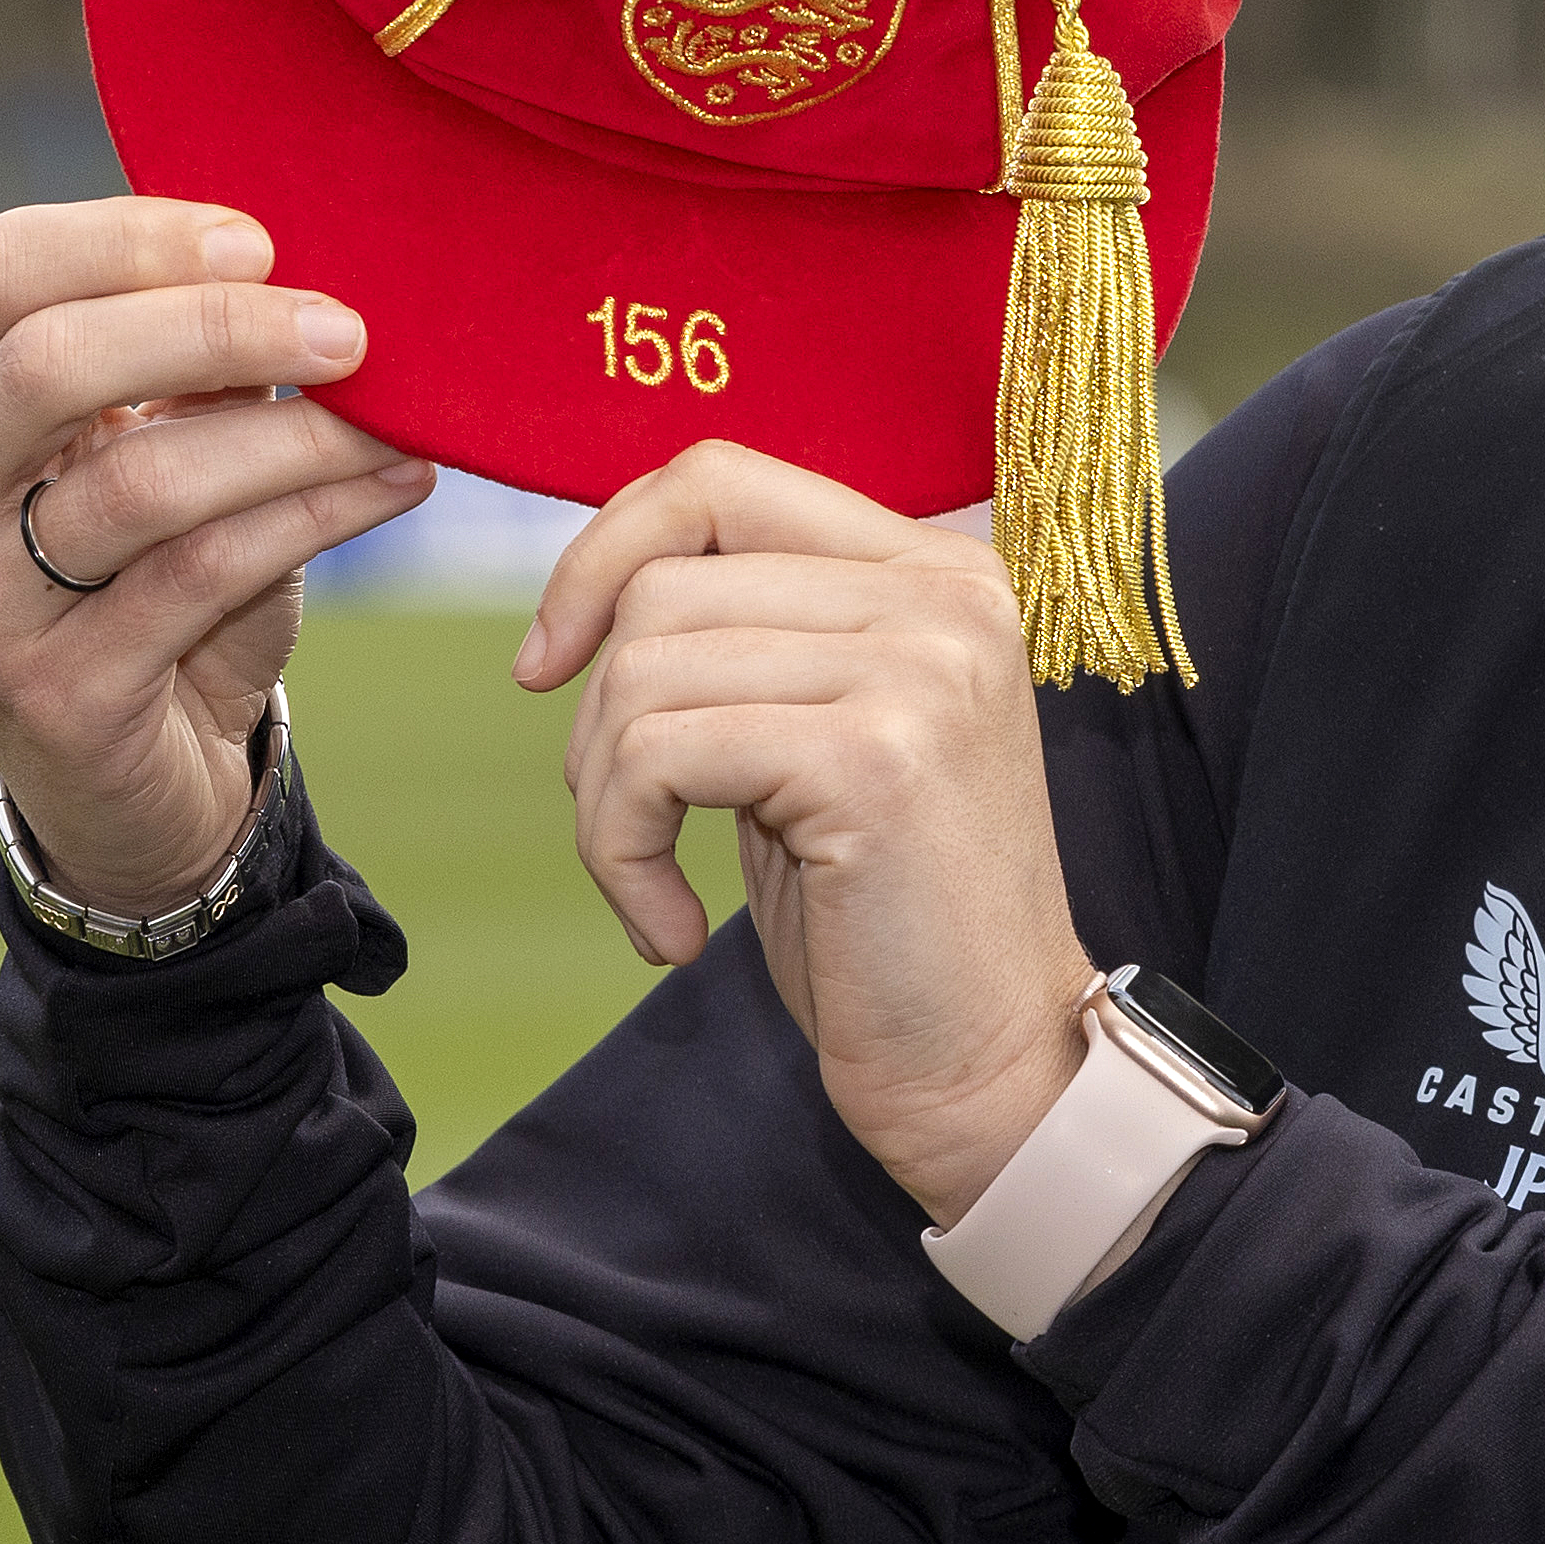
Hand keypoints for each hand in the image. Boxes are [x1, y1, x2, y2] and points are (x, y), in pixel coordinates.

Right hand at [0, 202, 433, 914]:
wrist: (146, 777)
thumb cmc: (170, 582)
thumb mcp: (178, 456)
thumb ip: (206, 372)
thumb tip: (312, 271)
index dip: (129, 237)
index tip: (263, 239)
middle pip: (47, 363)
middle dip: (215, 329)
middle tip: (350, 331)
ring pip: (142, 481)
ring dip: (297, 440)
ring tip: (402, 426)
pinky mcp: (54, 694)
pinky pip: (203, 575)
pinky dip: (317, 518)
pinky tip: (397, 486)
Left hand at [520, 444, 1090, 1224]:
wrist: (992, 1065)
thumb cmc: (887, 920)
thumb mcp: (822, 737)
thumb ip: (756, 635)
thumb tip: (590, 583)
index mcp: (943, 571)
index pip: (722, 478)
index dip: (604, 554)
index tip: (552, 666)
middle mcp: (948, 595)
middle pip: (664, 583)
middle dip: (596, 720)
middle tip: (630, 833)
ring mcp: (920, 667)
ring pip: (643, 668)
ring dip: (603, 800)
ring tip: (649, 885)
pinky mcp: (873, 756)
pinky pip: (655, 757)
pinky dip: (621, 853)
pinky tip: (671, 930)